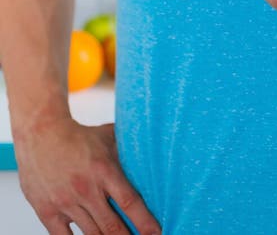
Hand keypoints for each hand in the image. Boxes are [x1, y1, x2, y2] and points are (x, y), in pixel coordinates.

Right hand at [14, 115, 160, 233]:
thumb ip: (127, 148)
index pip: (129, 202)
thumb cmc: (78, 135)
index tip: (155, 233)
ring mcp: (66, 202)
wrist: (40, 133)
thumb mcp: (108, 137)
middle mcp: (86, 189)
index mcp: (104, 170)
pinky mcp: (47, 211)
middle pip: (112, 227)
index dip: (144, 222)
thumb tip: (150, 149)